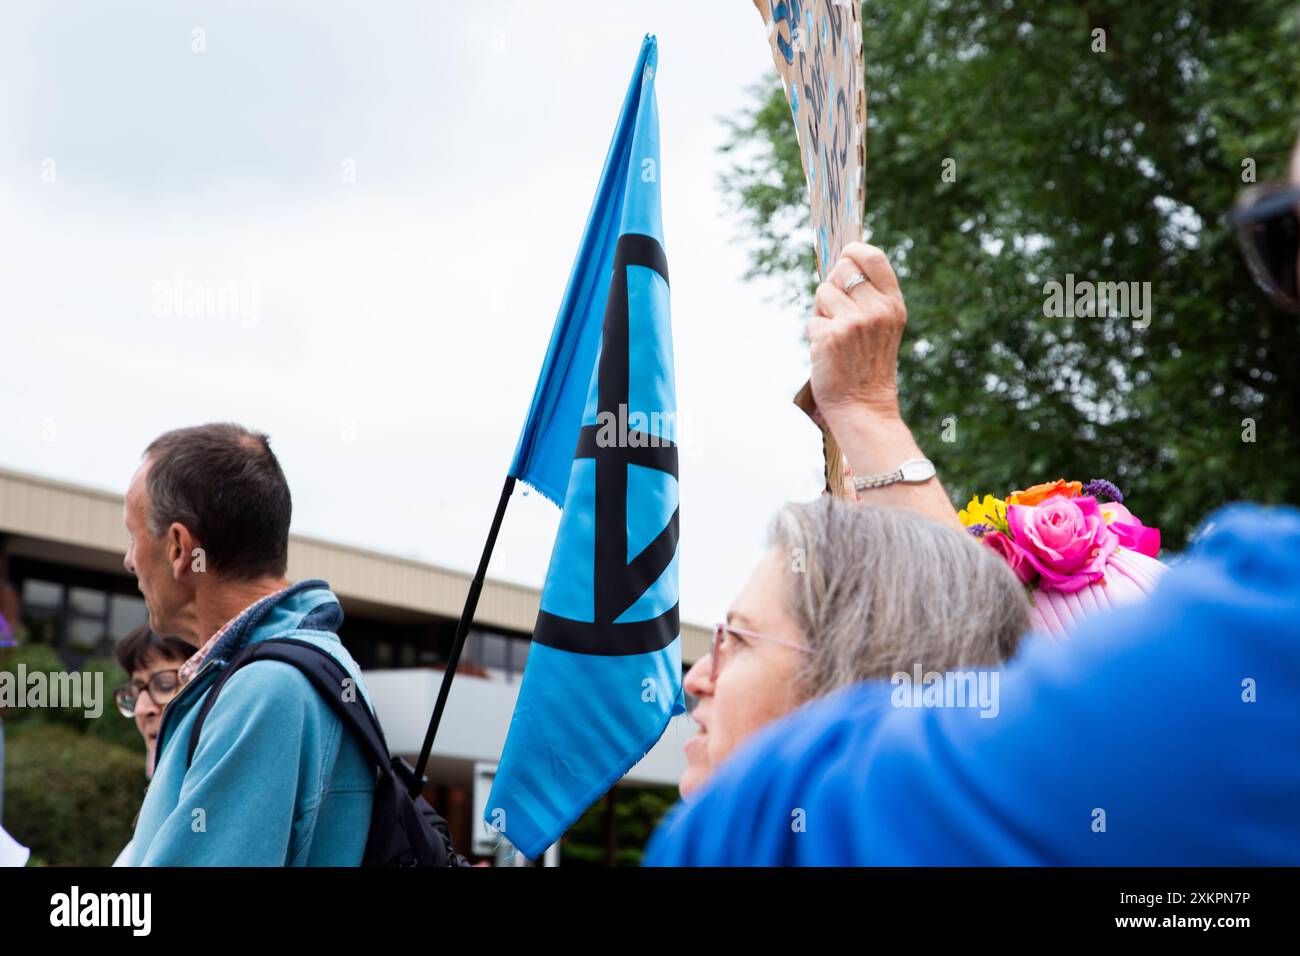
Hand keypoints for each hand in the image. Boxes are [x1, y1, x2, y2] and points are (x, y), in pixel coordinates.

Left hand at [806, 242, 906, 423]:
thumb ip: (868, 297)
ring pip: (822, 293)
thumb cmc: (867, 366)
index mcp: (893, 304)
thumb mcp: (882, 327)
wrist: (863, 406)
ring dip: (821, 312)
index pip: (873, 257)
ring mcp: (854, 322)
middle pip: (840, 271)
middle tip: (838, 315)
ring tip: (835, 337)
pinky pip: (811, 320)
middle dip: (833, 288)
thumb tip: (838, 267)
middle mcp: (877, 309)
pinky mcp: (831, 335)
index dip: (853, 252)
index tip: (845, 258)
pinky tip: (828, 354)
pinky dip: (814, 336)